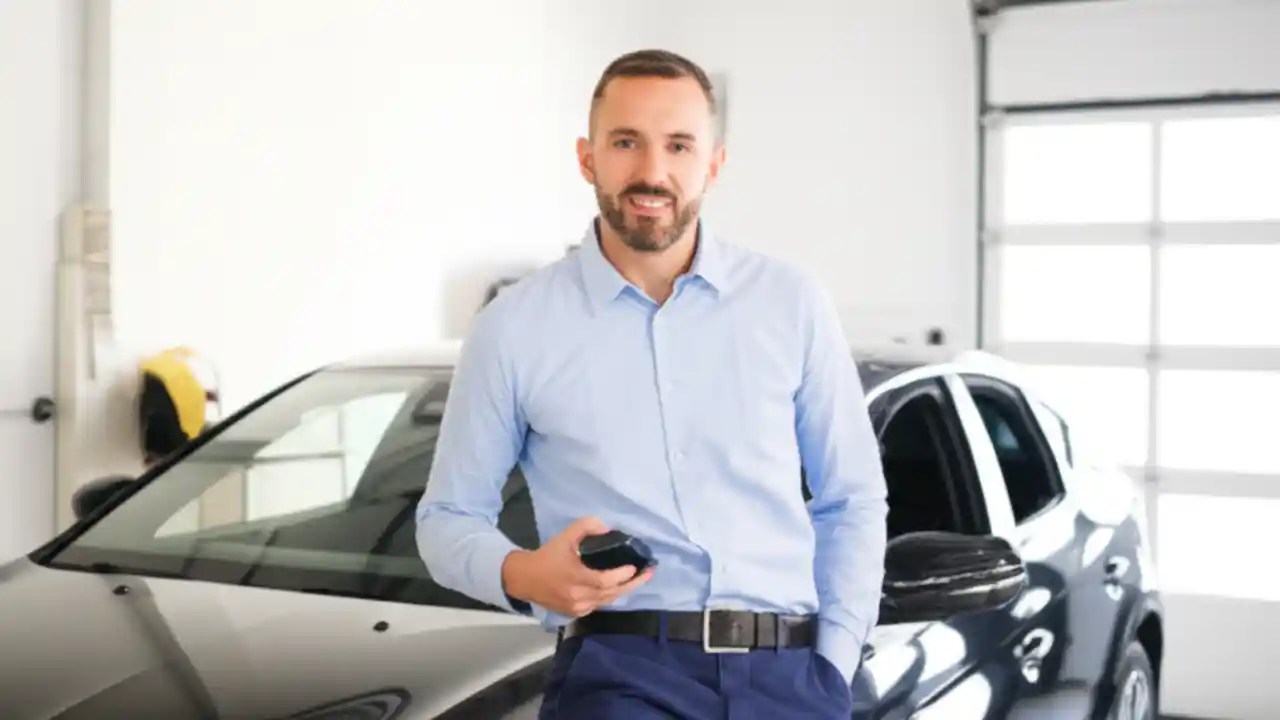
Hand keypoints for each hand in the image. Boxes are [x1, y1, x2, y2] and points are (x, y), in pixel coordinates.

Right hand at [501, 516, 653, 616]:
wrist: (524, 579)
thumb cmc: (546, 557)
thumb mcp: (564, 537)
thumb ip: (586, 527)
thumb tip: (607, 528)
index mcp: (575, 579)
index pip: (605, 582)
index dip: (621, 576)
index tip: (634, 566)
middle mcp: (578, 597)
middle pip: (612, 594)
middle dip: (633, 584)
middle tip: (649, 572)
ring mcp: (578, 608)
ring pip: (608, 601)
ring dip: (624, 590)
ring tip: (639, 577)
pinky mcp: (576, 613)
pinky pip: (599, 604)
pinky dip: (611, 595)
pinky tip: (620, 586)